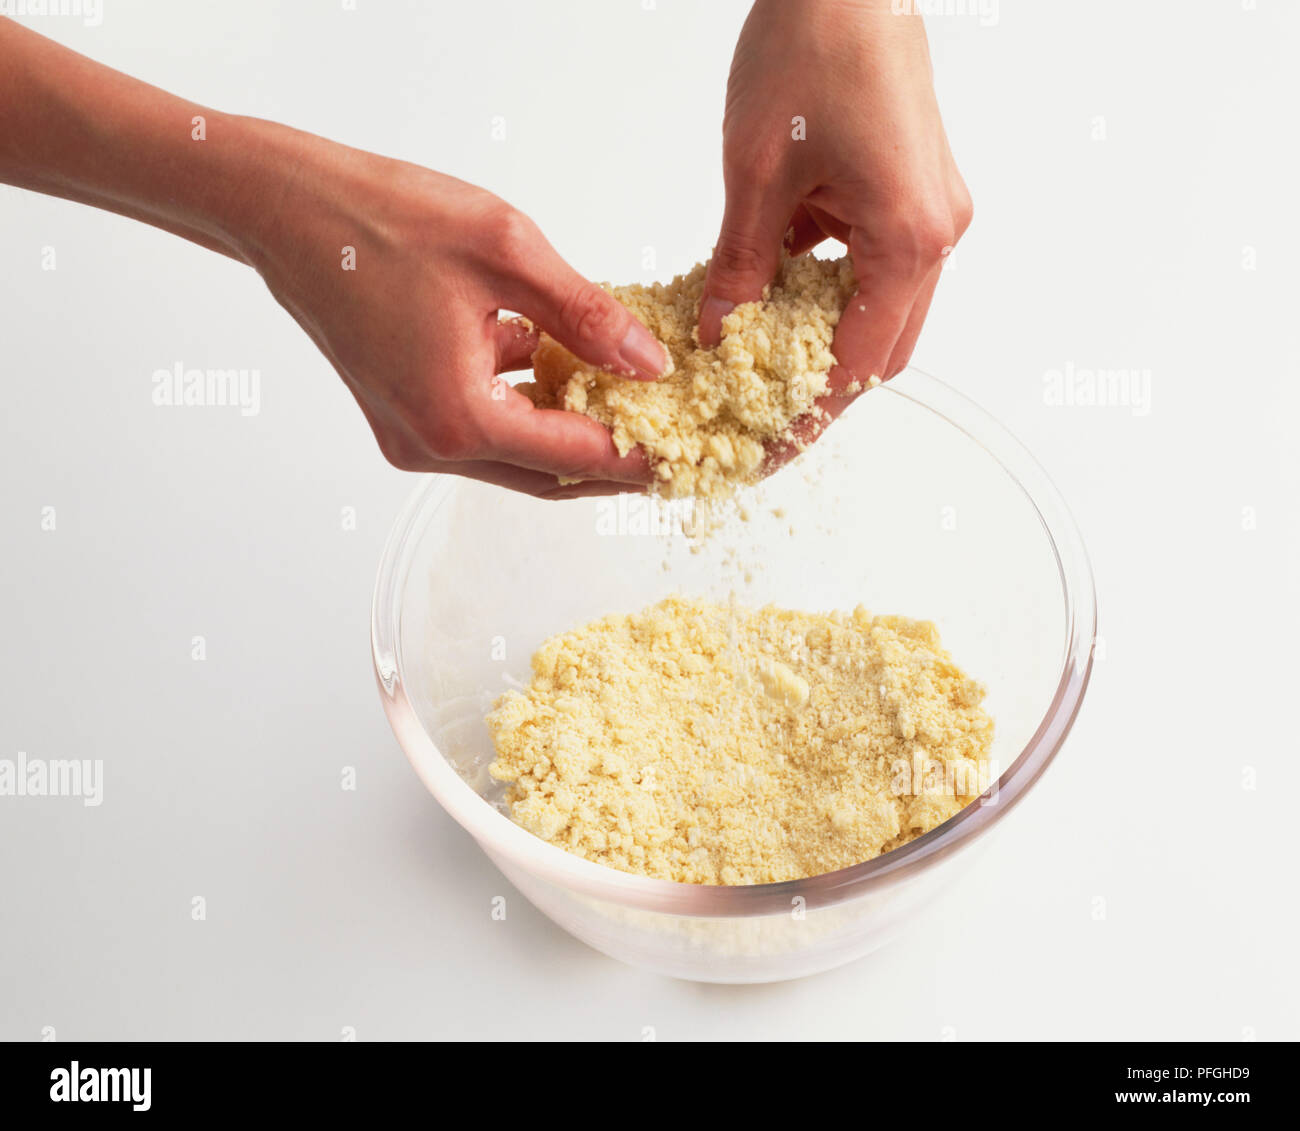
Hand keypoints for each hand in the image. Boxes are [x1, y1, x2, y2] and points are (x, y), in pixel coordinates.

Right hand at [239, 126, 668, 497]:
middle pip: (548, 475)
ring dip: (573, 437)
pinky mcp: (404, 412)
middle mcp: (431, 444)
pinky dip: (531, 408)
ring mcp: (412, 434)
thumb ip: (585, 314)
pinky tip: (573, 374)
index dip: (641, 457)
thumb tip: (650, 363)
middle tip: (676, 451)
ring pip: (518, 455)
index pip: (575, 457)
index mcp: (458, 418)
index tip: (692, 456)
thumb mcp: (506, 251)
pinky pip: (485, 424)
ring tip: (638, 413)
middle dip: (614, 463)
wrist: (283, 206)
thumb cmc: (380, 218)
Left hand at [700, 0, 971, 456]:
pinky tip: (777, 296)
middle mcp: (936, 233)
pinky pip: (876, 269)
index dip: (807, 414)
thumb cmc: (810, 50)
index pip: (858, 364)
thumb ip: (741, 266)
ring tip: (758, 365)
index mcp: (908, 238)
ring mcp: (934, 213)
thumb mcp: (756, 174)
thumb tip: (719, 333)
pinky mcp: (916, 194)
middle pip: (881, 349)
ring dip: (823, 340)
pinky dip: (828, 293)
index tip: (764, 446)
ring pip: (882, 313)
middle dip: (818, 388)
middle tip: (756, 417)